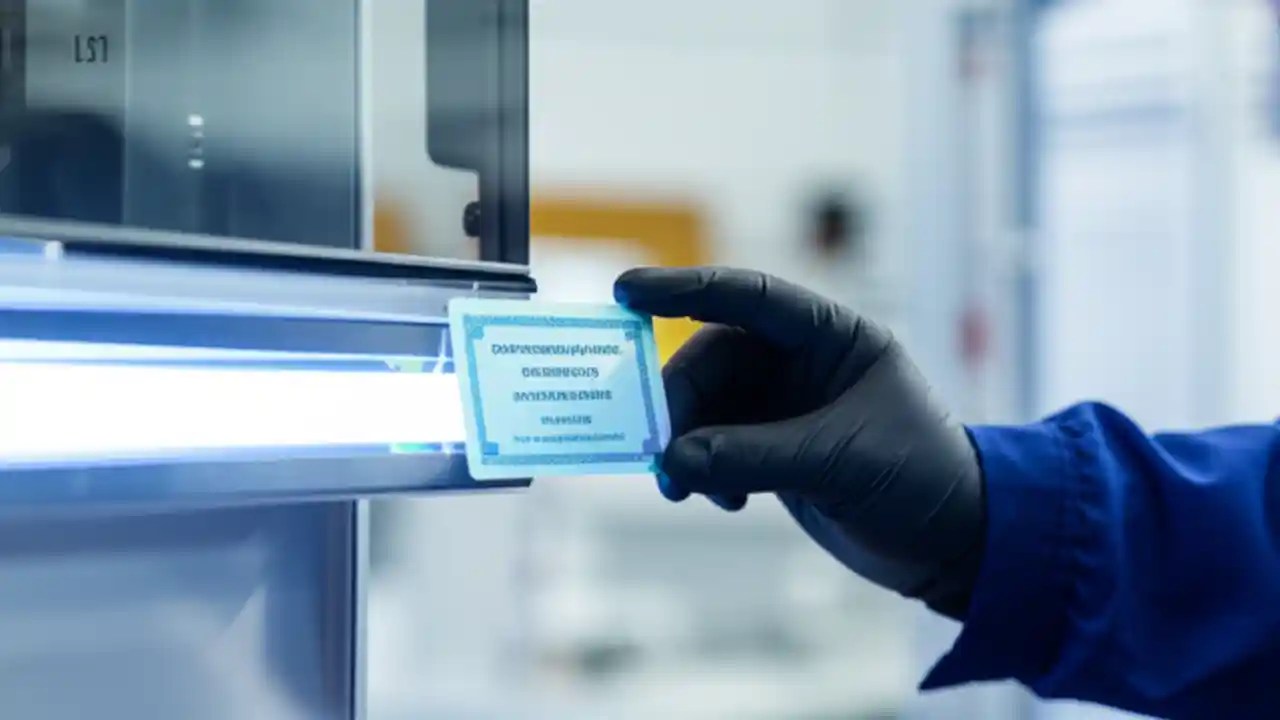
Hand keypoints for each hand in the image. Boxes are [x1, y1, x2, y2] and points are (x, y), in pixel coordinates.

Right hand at [614, 267, 985, 617]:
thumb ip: (754, 457)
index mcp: (834, 336)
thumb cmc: (921, 481)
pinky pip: (714, 446)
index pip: (751, 298)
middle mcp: (804, 361)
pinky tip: (724, 502)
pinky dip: (703, 471)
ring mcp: (785, 404)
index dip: (686, 290)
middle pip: (714, 359)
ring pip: (707, 405)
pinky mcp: (772, 448)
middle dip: (681, 403)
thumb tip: (672, 460)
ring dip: (686, 445)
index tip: (626, 292)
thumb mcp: (840, 462)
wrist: (952, 546)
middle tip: (660, 452)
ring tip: (683, 489)